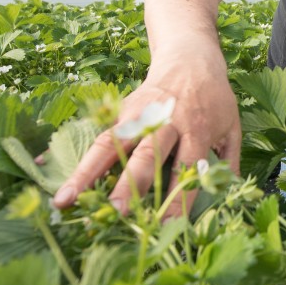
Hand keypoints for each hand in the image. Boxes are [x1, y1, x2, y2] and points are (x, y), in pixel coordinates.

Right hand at [52, 59, 241, 217]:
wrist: (190, 58)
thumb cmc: (213, 98)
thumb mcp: (232, 126)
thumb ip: (230, 161)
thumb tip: (231, 198)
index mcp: (197, 128)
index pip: (187, 167)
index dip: (178, 197)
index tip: (167, 227)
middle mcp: (165, 122)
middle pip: (146, 153)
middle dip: (130, 182)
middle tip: (116, 210)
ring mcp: (139, 115)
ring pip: (111, 143)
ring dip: (86, 172)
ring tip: (64, 199)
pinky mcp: (121, 112)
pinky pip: (97, 137)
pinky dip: (77, 158)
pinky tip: (54, 178)